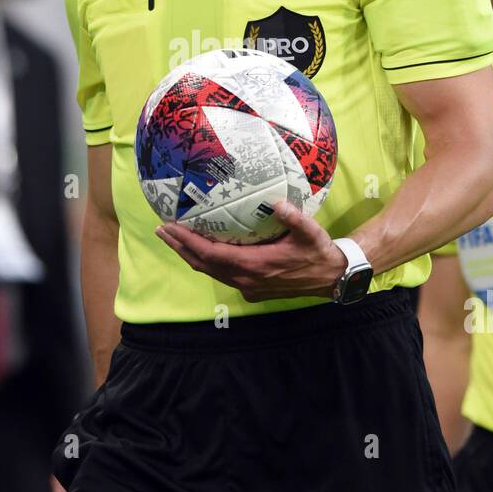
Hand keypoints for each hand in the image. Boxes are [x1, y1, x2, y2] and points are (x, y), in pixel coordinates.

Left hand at [155, 200, 349, 301]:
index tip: (171, 227)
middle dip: (179, 247)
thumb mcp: (309, 232)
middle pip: (202, 264)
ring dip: (190, 255)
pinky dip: (206, 262)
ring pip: (210, 272)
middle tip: (162, 230)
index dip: (187, 242)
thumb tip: (277, 202)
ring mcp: (247, 287)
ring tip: (173, 239)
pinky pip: (222, 275)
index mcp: (253, 266)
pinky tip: (202, 250)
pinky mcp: (252, 289)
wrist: (331, 278)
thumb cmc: (318, 253)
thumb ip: (293, 217)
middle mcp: (245, 279)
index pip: (210, 254)